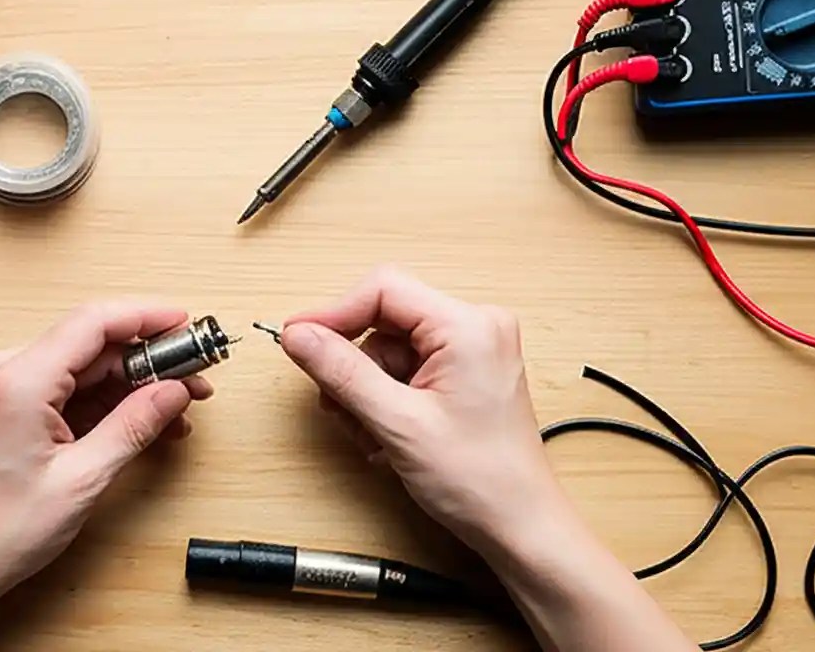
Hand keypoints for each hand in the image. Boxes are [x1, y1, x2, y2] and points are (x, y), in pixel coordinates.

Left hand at [0, 301, 211, 616]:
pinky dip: (95, 399)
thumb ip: (134, 425)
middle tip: (192, 380)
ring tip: (171, 409)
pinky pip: (56, 384)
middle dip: (145, 360)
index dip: (148, 318)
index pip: (94, 323)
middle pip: (88, 343)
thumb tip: (174, 390)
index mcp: (15, 382)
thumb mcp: (83, 479)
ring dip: (125, 383)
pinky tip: (132, 419)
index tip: (186, 324)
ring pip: (76, 365)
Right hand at [279, 267, 559, 554]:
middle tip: (338, 406)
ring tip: (372, 434)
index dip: (333, 314)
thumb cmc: (481, 480)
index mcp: (468, 326)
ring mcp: (470, 351)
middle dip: (352, 366)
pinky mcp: (462, 374)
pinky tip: (386, 435)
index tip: (297, 339)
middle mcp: (474, 328)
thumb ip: (342, 372)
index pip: (383, 290)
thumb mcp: (397, 423)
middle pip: (382, 321)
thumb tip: (299, 335)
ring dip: (365, 392)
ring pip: (387, 351)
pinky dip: (384, 400)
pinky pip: (404, 370)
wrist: (517, 526)